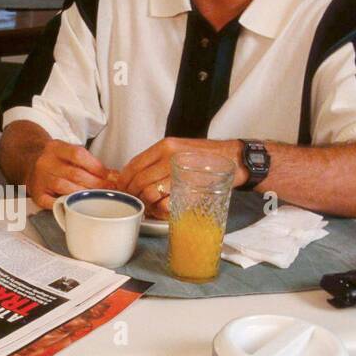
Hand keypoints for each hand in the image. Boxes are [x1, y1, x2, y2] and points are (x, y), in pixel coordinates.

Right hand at [27, 139, 113, 208]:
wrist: (28, 162)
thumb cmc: (56, 160)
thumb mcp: (69, 153)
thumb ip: (90, 163)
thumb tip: (114, 176)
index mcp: (55, 147)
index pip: (78, 155)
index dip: (96, 167)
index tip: (110, 177)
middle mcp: (45, 162)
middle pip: (74, 173)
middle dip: (95, 183)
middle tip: (109, 190)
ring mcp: (39, 178)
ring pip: (64, 187)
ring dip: (84, 194)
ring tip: (97, 198)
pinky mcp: (36, 194)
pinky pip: (51, 202)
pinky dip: (65, 204)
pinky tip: (77, 206)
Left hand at [117, 137, 245, 217]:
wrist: (233, 158)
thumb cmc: (206, 157)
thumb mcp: (178, 150)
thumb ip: (158, 161)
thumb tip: (136, 177)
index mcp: (164, 146)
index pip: (134, 164)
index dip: (124, 180)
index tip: (122, 188)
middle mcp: (169, 156)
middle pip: (139, 180)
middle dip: (132, 195)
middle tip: (134, 202)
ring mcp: (179, 172)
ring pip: (150, 192)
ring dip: (146, 203)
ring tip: (149, 206)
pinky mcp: (190, 187)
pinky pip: (166, 202)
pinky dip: (161, 209)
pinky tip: (163, 209)